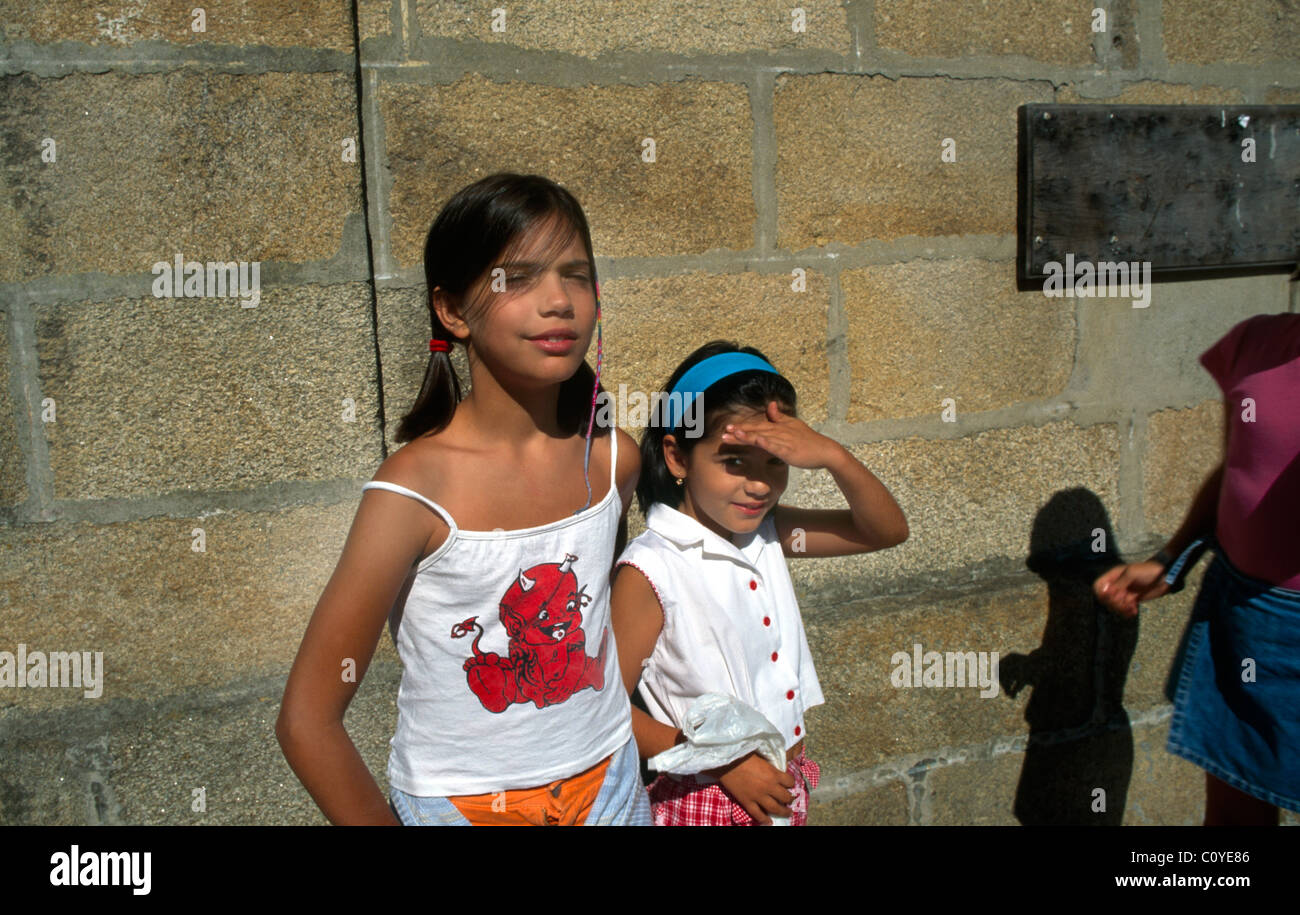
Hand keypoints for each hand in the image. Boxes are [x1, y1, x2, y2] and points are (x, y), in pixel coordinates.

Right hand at [710, 751, 794, 824]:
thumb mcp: (763, 757)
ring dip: (783, 811)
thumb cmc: (744, 754)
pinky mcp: (747, 802)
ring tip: (788, 812)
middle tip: (791, 799)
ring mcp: (758, 796)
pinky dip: (764, 819)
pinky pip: (758, 814)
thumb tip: (776, 771)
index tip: (790, 784)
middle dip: (790, 798)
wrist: (726, 761)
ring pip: (775, 808)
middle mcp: (769, 787)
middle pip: (785, 797)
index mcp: (774, 774)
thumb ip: (771, 767)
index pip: (790, 781)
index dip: (791, 783)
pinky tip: (770, 822)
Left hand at [720, 401, 843, 470]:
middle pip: (756, 430)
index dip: (742, 426)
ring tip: (732, 435)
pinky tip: (756, 440)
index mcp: (778, 427)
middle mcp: (779, 431)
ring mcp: (784, 440)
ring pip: (762, 437)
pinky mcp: (789, 450)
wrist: (826, 450)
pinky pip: (775, 446)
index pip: (757, 426)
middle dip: (739, 431)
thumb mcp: (793, 425)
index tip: (728, 428)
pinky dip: (765, 442)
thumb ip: (779, 416)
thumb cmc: (809, 440)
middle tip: (723, 432)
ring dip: (747, 435)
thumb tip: (770, 405)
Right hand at [1094, 561, 1170, 618]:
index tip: (1112, 595)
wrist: (1164, 576)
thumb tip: (1106, 593)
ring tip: (1132, 607)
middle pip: (1106, 599)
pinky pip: (1125, 610)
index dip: (1102, 593)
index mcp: (1114, 576)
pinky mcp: (1132, 600)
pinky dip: (1128, 612)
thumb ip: (1118, 583)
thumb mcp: (1131, 574)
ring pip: (1115, 606)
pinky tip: (1134, 611)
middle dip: (1114, 603)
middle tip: (1126, 601)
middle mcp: (1117, 585)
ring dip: (1122, 609)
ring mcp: (1124, 593)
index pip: (1098, 586)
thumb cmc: (1148, 571)